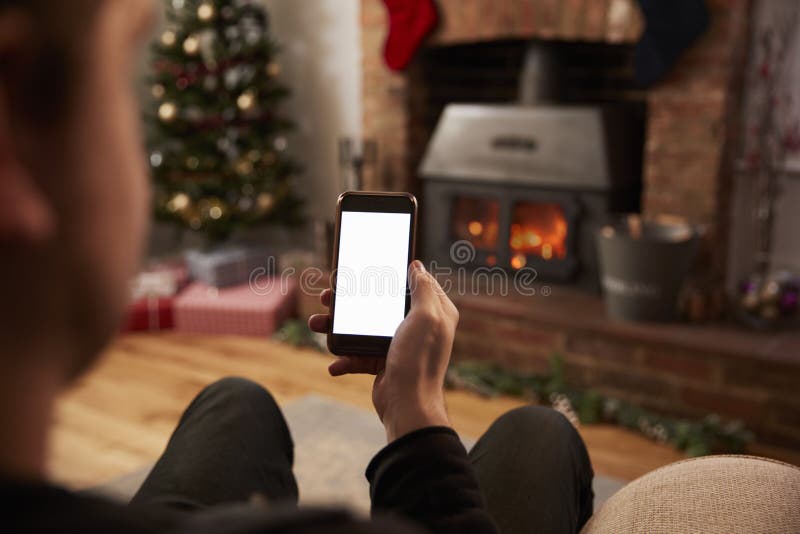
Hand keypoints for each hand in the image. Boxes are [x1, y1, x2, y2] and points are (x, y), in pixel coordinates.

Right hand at [308, 260, 458, 441]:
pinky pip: (359, 356)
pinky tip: (334, 363)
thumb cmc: (418, 359)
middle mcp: (417, 327)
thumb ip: (423, 288)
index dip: (389, 275)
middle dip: (351, 302)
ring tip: (316, 324)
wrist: (408, 405)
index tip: (364, 268)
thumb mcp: (426, 315)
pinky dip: (344, 359)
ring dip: (337, 328)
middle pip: (379, 306)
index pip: (412, 285)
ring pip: (363, 329)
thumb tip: (417, 266)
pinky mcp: (383, 364)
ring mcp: (399, 346)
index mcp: (434, 312)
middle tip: (327, 297)